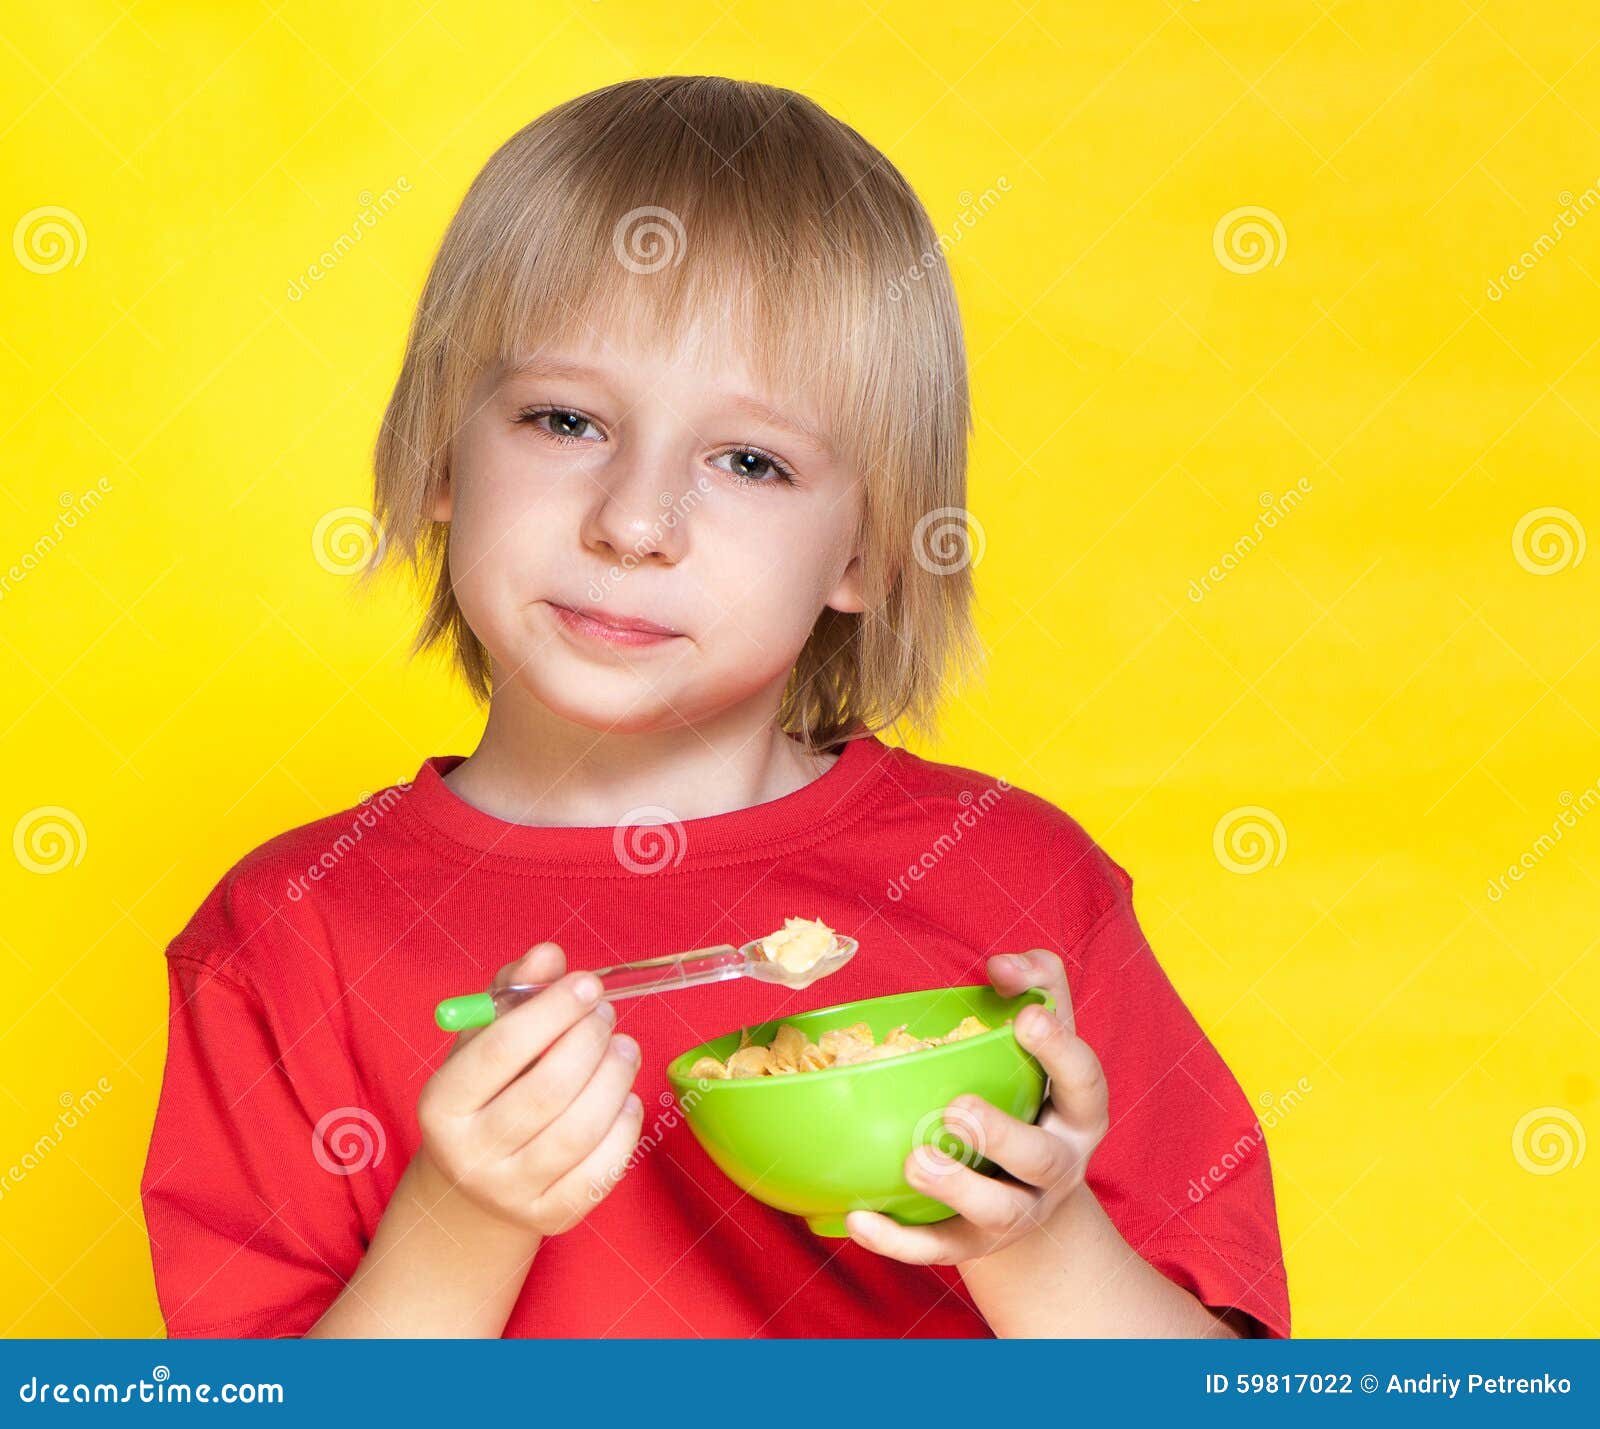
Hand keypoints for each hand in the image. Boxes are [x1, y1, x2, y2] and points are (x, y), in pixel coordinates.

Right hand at [415, 942, 644, 1234]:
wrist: (476, 1186)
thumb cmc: (488, 1093)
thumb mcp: (486, 1039)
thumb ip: (515, 991)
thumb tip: (549, 954)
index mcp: (441, 1105)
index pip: (500, 1049)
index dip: (552, 1010)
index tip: (587, 983)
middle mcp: (470, 1156)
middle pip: (547, 1090)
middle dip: (590, 1040)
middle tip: (607, 1014)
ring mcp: (511, 1193)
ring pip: (581, 1129)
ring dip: (616, 1076)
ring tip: (623, 1047)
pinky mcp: (552, 1218)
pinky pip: (603, 1168)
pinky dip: (625, 1124)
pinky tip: (624, 1098)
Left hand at [845, 947, 1106, 1265]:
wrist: (1027, 1188)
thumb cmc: (1029, 1089)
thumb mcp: (1044, 1037)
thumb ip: (1035, 984)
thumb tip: (1002, 963)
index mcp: (1077, 1112)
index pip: (1084, 1081)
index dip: (1060, 1050)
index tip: (1026, 1016)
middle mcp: (1056, 1167)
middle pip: (1043, 1160)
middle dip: (1003, 1136)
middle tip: (958, 1108)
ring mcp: (1017, 1211)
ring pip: (998, 1212)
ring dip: (956, 1189)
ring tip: (915, 1160)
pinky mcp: (972, 1244)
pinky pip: (937, 1248)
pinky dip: (898, 1240)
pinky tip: (859, 1218)